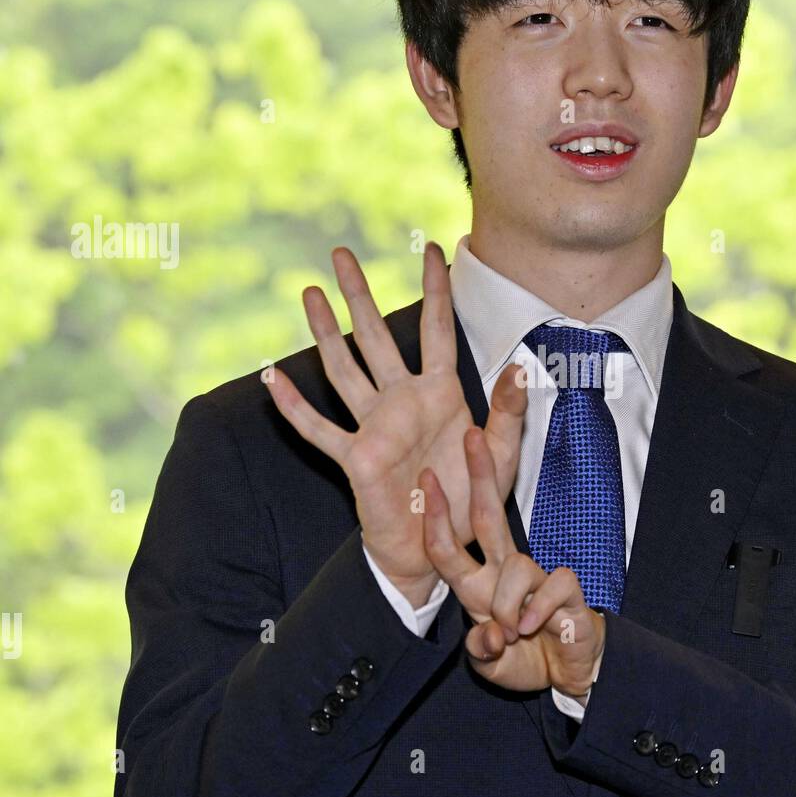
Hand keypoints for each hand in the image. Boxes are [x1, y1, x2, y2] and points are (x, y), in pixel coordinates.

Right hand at [264, 242, 526, 593]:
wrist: (442, 548)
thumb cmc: (470, 501)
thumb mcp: (502, 455)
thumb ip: (509, 412)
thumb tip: (520, 369)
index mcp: (441, 394)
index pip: (438, 330)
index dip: (435, 289)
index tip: (432, 248)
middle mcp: (403, 401)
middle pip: (377, 336)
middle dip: (359, 294)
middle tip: (340, 252)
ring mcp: (375, 426)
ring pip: (344, 369)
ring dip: (326, 332)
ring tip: (309, 293)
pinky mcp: (356, 458)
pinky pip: (320, 430)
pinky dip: (296, 407)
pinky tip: (274, 379)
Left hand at [420, 426, 605, 697]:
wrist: (570, 676)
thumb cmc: (528, 660)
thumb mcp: (491, 665)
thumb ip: (481, 652)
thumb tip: (485, 635)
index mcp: (479, 585)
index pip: (450, 547)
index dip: (437, 518)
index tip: (425, 480)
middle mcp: (505, 573)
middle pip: (489, 516)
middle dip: (480, 476)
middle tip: (471, 437)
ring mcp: (537, 578)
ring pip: (515, 566)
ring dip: (506, 603)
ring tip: (514, 631)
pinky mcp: (567, 587)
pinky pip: (550, 583)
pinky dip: (539, 609)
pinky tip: (537, 627)